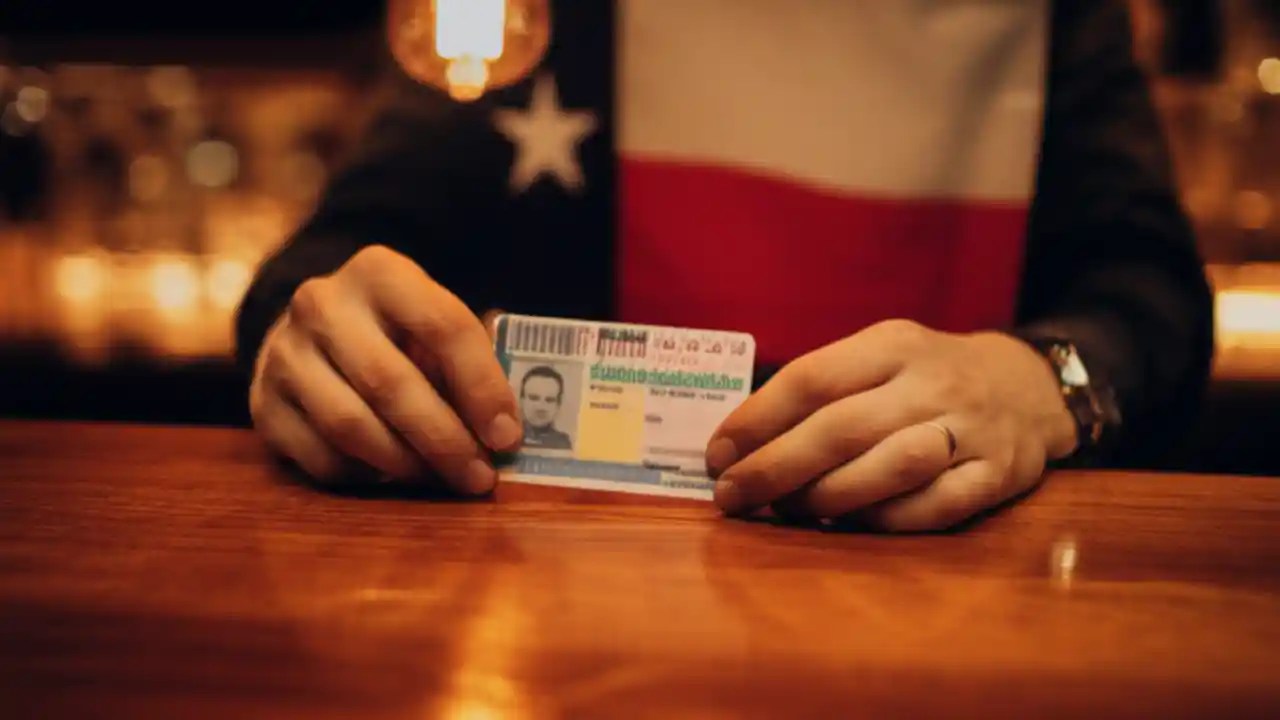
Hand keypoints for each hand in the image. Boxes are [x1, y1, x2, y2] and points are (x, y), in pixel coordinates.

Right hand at [249, 245, 521, 491]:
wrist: (312, 329)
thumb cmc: (396, 332)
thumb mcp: (433, 322)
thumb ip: (474, 360)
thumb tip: (510, 431)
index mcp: (381, 272)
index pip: (442, 327)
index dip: (481, 386)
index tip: (508, 435)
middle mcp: (323, 304)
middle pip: (390, 383)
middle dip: (444, 439)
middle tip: (480, 477)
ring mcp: (285, 353)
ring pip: (350, 425)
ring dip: (407, 465)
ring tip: (444, 480)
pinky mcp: (263, 403)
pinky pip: (320, 457)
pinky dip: (365, 477)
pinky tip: (393, 477)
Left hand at [704, 319, 1077, 530]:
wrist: (1026, 385)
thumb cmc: (923, 377)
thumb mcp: (878, 356)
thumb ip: (822, 390)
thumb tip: (738, 442)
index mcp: (892, 343)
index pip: (811, 379)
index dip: (756, 420)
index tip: (716, 454)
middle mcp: (933, 381)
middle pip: (841, 428)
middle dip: (775, 468)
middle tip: (731, 496)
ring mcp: (971, 429)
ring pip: (889, 468)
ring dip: (826, 496)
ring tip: (785, 510)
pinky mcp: (1000, 474)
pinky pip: (935, 507)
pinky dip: (885, 520)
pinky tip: (849, 525)